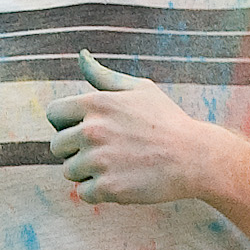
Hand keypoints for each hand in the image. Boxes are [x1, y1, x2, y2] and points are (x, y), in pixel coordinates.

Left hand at [45, 51, 213, 204]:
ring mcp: (99, 160)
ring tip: (116, 166)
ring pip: (69, 171)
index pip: (53, 114)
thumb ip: (104, 76)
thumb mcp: (139, 89)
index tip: (87, 130)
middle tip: (106, 151)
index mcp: (95, 103)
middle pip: (57, 146)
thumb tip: (81, 55)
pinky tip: (121, 181)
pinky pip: (84, 193)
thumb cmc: (167, 121)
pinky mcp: (109, 187)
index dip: (67, 124)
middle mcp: (92, 130)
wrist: (195, 157)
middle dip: (76, 150)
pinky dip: (99, 192)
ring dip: (88, 172)